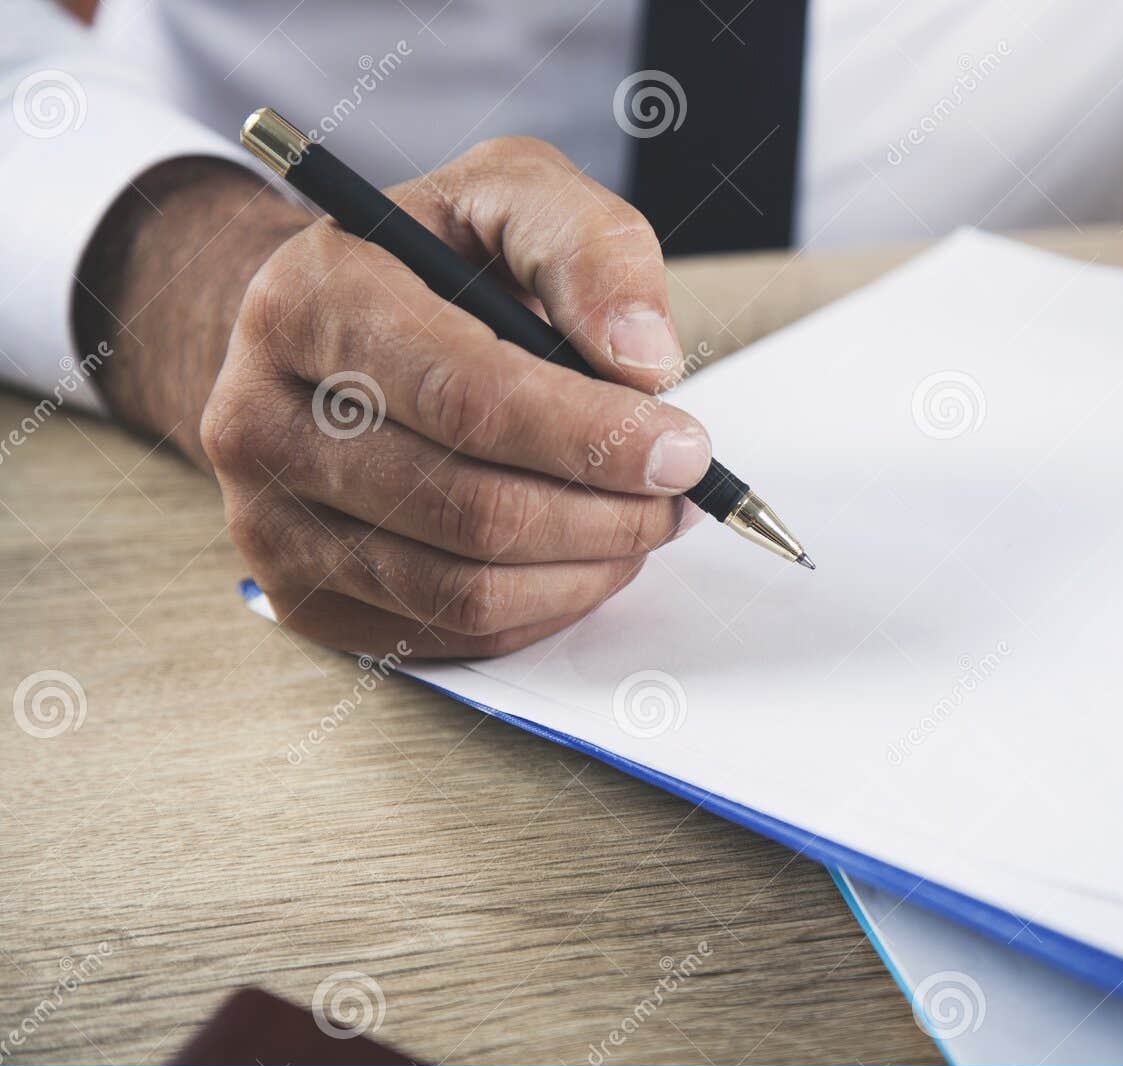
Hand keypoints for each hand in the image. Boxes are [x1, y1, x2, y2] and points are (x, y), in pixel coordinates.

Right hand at [81, 140, 709, 657]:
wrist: (322, 332)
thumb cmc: (430, 263)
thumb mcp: (511, 197)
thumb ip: (589, 250)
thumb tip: (645, 363)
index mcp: (306, 303)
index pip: (469, 399)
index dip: (592, 436)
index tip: (685, 450)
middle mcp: (260, 420)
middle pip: (472, 510)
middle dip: (607, 514)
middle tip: (680, 494)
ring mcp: (269, 522)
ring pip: (464, 591)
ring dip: (587, 568)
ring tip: (642, 522)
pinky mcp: (302, 596)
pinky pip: (452, 634)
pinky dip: (546, 607)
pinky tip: (583, 556)